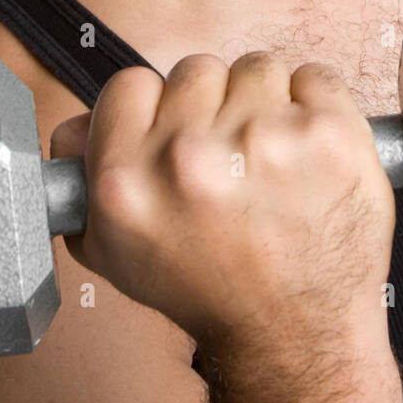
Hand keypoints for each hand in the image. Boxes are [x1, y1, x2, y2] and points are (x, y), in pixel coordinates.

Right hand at [52, 52, 394, 349]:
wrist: (295, 333)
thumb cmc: (211, 293)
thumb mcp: (118, 253)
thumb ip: (85, 181)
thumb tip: (74, 128)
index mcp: (129, 179)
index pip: (131, 84)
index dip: (156, 108)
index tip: (178, 133)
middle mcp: (191, 157)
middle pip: (197, 71)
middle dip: (214, 107)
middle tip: (230, 157)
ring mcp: (265, 140)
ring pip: (257, 68)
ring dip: (266, 103)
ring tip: (272, 157)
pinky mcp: (328, 135)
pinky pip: (315, 76)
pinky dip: (317, 105)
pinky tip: (309, 150)